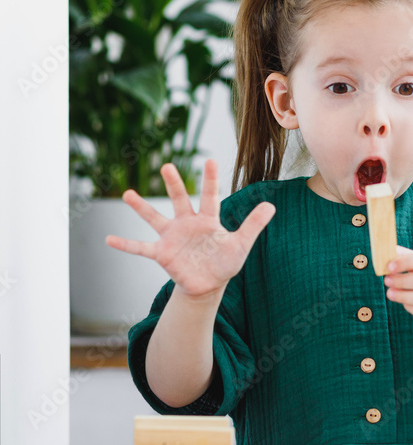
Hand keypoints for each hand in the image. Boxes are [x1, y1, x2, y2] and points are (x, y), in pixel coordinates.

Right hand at [105, 159, 275, 298]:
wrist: (208, 285)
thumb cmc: (225, 262)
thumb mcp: (242, 245)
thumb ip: (254, 225)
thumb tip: (272, 205)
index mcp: (208, 220)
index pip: (210, 196)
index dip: (210, 180)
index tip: (210, 159)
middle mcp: (187, 224)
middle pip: (179, 199)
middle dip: (173, 184)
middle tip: (167, 165)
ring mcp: (172, 237)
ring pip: (155, 218)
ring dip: (141, 207)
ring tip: (127, 194)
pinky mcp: (162, 254)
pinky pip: (141, 247)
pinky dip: (125, 244)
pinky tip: (109, 239)